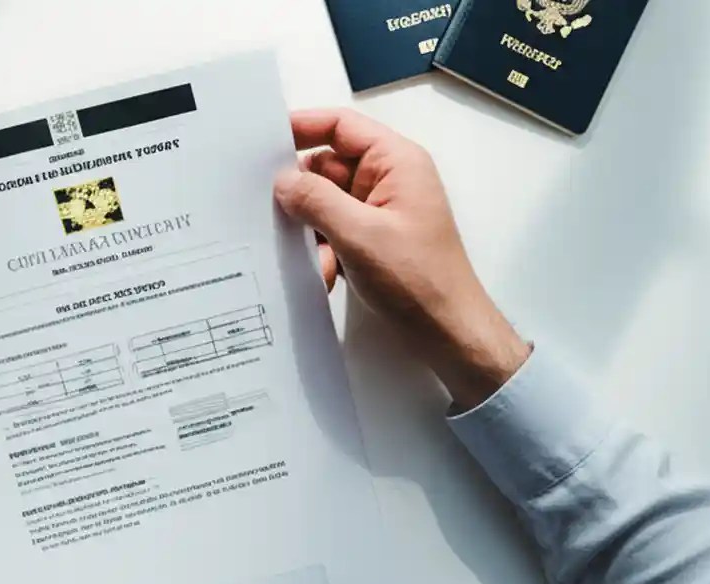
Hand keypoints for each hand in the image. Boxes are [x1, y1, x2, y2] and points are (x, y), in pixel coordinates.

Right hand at [276, 108, 529, 408]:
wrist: (447, 331)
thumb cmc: (417, 279)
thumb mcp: (359, 235)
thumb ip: (315, 201)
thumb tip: (282, 181)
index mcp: (395, 162)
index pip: (341, 126)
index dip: (302, 127)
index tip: (261, 141)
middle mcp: (387, 180)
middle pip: (325, 167)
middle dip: (302, 195)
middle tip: (272, 214)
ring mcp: (378, 210)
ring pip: (324, 204)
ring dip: (312, 231)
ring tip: (316, 258)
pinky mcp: (371, 239)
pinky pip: (332, 231)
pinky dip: (322, 250)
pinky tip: (326, 274)